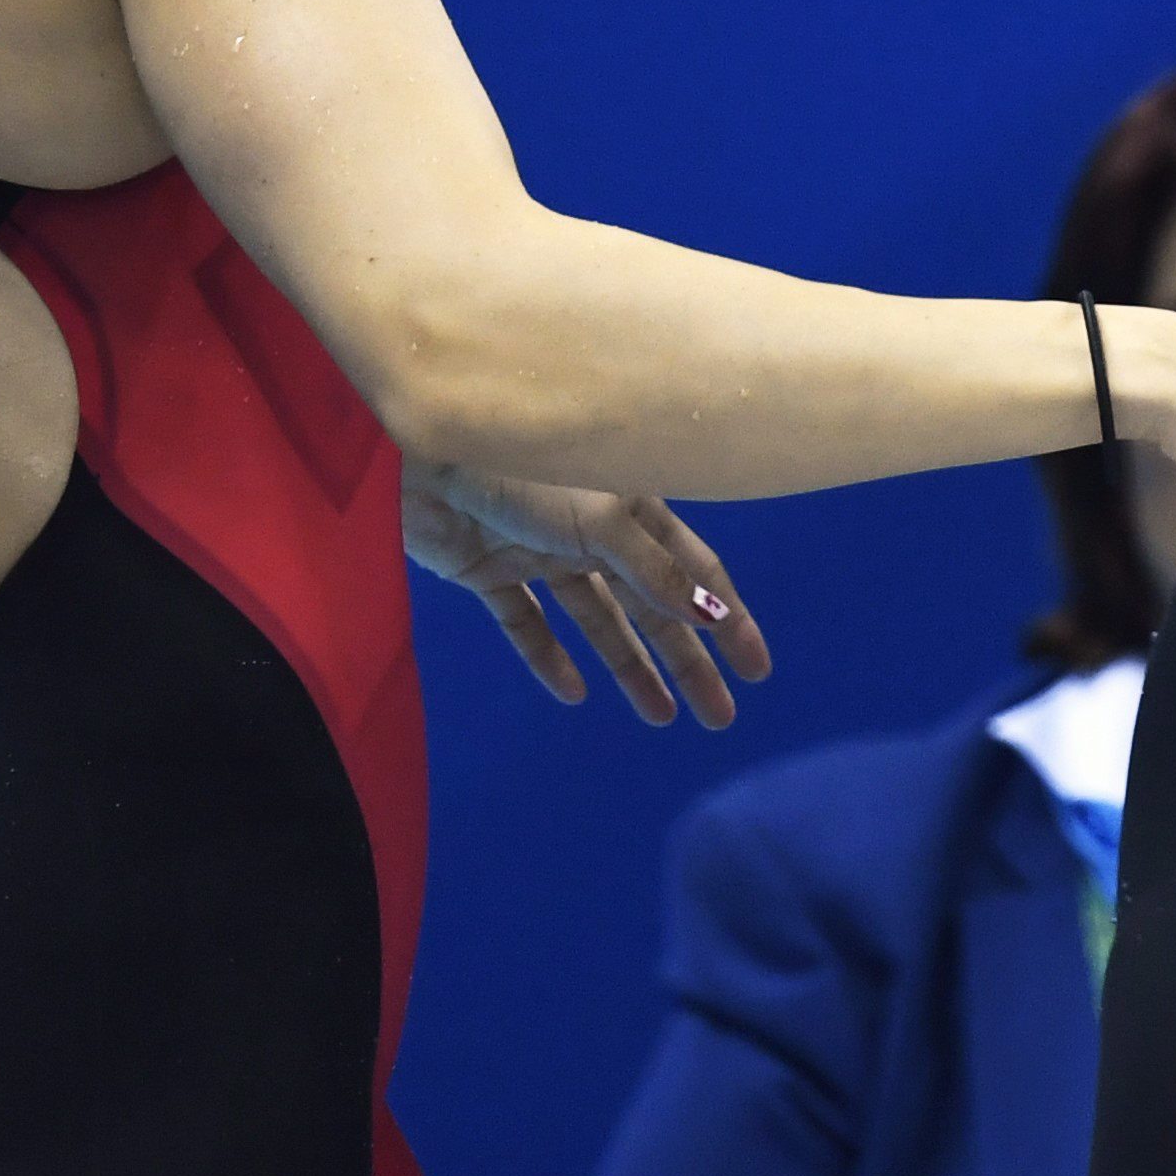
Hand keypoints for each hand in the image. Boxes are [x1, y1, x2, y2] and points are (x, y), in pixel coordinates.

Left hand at [402, 460, 770, 726]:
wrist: (419, 457)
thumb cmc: (522, 472)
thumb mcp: (602, 522)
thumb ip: (655, 572)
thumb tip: (713, 616)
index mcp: (632, 507)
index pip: (694, 572)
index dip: (728, 620)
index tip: (756, 670)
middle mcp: (592, 531)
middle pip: (652, 607)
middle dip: (689, 661)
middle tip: (718, 717)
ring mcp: (540, 552)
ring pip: (598, 620)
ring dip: (630, 668)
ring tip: (661, 717)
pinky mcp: (489, 571)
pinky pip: (527, 623)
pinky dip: (548, 658)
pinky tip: (572, 693)